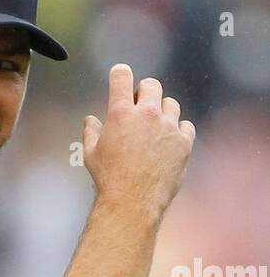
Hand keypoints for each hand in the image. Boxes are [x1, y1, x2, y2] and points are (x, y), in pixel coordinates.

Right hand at [83, 64, 195, 220]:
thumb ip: (91, 131)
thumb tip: (91, 120)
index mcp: (120, 113)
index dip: (120, 74)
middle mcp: (146, 114)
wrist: (133, 202)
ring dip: (162, 111)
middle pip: (151, 85)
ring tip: (155, 128)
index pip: (121, 76)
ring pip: (171, 104)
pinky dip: (178, 130)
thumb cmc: (108, 179)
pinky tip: (169, 142)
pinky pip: (186, 125)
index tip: (120, 76)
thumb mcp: (91, 154)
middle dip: (144, 92)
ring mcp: (168, 127)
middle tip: (140, 106)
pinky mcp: (184, 142)